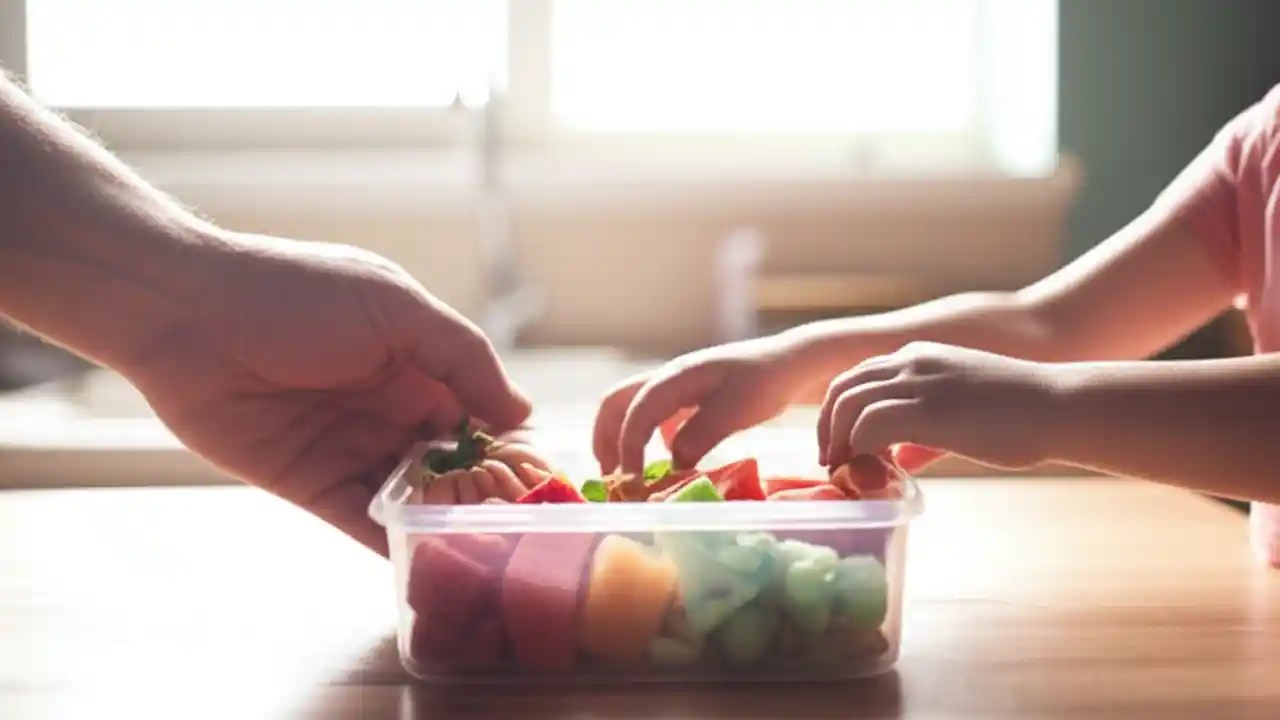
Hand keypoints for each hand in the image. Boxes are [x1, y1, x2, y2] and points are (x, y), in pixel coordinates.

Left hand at [123, 233, 530, 554]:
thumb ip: (462, 357)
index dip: (506, 443)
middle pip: (447, 460)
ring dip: (444, 522)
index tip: (542, 481)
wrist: (186, 316)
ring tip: (487, 556)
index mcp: (412, 360)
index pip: (475, 410)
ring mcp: (349, 446)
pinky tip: (429, 565)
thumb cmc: (298, 296)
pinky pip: (360, 519)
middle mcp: (386, 405)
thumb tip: (521, 411)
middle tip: (522, 531)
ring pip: (410, 495)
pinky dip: (394, 544)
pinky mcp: (309, 483)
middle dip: (481, 491)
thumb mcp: (398, 309)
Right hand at [593, 336, 814, 473]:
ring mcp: (676, 388)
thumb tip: (671, 464)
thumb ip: (700, 435)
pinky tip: (663, 463)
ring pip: (631, 408)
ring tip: (625, 473)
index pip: (636, 411)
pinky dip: (647, 440)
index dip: (628, 447)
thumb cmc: (766, 382)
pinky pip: (655, 418)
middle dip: (606, 437)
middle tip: (611, 475)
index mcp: (676, 377)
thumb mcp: (735, 411)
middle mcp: (668, 379)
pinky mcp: (688, 400)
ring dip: (621, 438)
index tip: (630, 480)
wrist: (791, 364)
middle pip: (617, 402)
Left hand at [818, 342, 1058, 469]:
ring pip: (848, 404)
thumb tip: (901, 460)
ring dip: (838, 439)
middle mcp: (912, 361)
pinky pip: (869, 426)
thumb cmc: (1021, 415)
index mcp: (919, 356)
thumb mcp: (962, 414)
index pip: (858, 375)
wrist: (1059, 407)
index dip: (839, 409)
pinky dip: (858, 448)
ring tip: (840, 468)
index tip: (838, 442)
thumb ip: (925, 435)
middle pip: (843, 387)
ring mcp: (918, 383)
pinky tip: (867, 468)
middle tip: (828, 459)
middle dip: (828, 424)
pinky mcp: (926, 411)